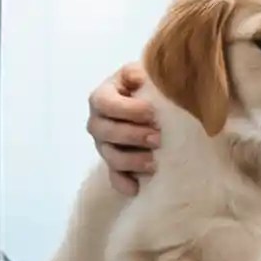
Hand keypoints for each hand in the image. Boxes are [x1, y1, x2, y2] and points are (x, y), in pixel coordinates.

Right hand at [88, 61, 159, 195]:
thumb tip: (145, 77)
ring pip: (109, 155)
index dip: (126, 109)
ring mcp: (105, 144)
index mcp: (103, 94)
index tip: (151, 112)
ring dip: (131, 160)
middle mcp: (99, 120)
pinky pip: (114, 177)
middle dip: (131, 135)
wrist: (161, 104)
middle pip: (104, 131)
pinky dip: (124, 183)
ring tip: (155, 162)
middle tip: (158, 137)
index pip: (105, 102)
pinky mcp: (115, 164)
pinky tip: (137, 188)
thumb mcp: (148, 72)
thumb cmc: (153, 85)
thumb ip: (146, 72)